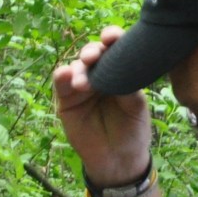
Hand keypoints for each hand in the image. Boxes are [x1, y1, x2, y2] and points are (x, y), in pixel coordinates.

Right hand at [52, 26, 153, 186]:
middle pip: (93, 53)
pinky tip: (65, 75)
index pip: (114, 48)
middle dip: (92, 51)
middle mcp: (100, 74)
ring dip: (78, 67)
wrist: (118, 159)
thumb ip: (126, 83)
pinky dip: (61, 76)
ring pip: (76, 66)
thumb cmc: (132, 130)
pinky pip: (61, 84)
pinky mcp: (66, 101)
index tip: (111, 37)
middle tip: (94, 57)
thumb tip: (115, 64)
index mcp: (119, 69)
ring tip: (82, 82)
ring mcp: (81, 86)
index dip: (112, 38)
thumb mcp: (136, 105)